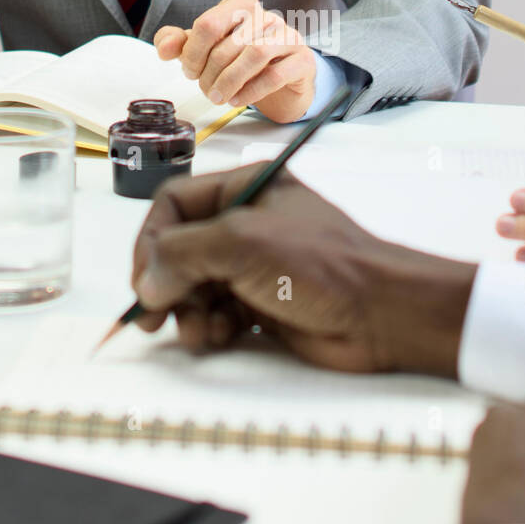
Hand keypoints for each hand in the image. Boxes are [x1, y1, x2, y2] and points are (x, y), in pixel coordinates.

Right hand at [131, 164, 475, 374]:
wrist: (380, 314)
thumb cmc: (320, 264)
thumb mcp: (244, 243)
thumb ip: (183, 254)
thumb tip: (147, 284)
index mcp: (245, 187)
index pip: (174, 204)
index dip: (152, 240)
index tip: (144, 279)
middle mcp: (246, 221)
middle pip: (179, 248)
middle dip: (165, 283)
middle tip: (152, 317)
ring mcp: (255, 264)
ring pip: (193, 285)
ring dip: (186, 310)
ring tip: (198, 331)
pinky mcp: (262, 304)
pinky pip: (215, 312)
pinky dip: (209, 326)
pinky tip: (219, 336)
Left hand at [154, 0, 316, 123]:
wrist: (283, 78)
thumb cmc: (243, 59)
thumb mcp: (207, 48)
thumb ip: (181, 43)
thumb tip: (164, 47)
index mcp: (241, 5)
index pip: (208, 24)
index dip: (192, 53)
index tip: (190, 71)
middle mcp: (266, 16)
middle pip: (228, 44)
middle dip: (210, 74)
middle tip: (205, 89)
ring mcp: (288, 36)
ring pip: (254, 54)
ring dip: (230, 81)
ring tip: (219, 97)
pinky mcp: (301, 60)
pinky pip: (275, 74)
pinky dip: (251, 91)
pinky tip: (238, 99)